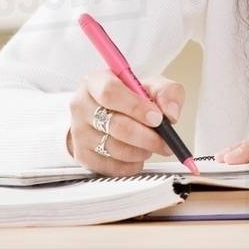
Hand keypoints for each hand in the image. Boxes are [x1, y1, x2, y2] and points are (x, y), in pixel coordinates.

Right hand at [67, 71, 184, 175]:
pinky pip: (109, 167)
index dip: (136, 107)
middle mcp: (81, 105)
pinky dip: (130, 165)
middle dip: (145, 136)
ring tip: (152, 146)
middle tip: (164, 141)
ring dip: (140, 151)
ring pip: (113, 148)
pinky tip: (139, 156)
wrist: (111, 113)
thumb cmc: (131, 97)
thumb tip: (170, 113)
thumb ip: (167, 93)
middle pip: (114, 124)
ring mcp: (78, 132)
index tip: (157, 118)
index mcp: (96, 81)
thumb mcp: (153, 86)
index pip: (110, 92)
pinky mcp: (82, 155)